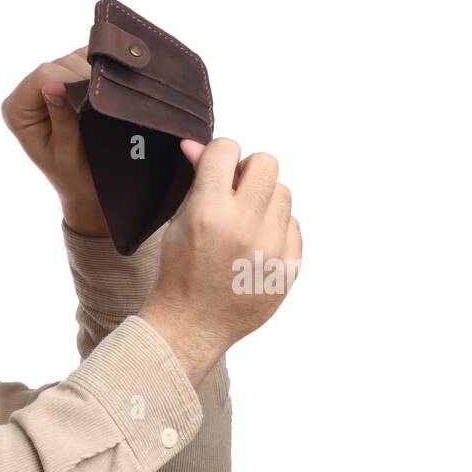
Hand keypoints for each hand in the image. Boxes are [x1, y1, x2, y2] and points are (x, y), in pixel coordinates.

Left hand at [0, 46, 108, 236]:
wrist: (88, 186)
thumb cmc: (75, 176)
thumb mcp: (67, 152)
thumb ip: (61, 119)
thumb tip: (54, 85)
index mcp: (17, 111)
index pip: (42, 76)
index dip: (71, 80)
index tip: (94, 99)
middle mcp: (27, 93)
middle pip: (59, 63)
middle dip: (85, 78)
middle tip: (106, 102)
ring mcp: (48, 83)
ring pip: (74, 58)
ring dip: (95, 73)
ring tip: (110, 98)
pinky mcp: (68, 78)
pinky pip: (85, 59)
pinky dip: (101, 66)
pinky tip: (112, 82)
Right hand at [139, 139, 302, 384]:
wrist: (191, 326)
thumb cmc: (178, 274)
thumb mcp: (177, 224)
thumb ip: (195, 183)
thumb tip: (197, 146)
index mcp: (208, 212)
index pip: (227, 149)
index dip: (219, 156)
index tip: (215, 171)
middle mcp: (244, 226)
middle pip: (267, 163)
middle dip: (249, 172)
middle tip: (235, 193)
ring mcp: (271, 248)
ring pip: (283, 194)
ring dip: (264, 203)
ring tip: (243, 228)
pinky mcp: (289, 266)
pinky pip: (294, 226)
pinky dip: (276, 231)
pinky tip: (254, 249)